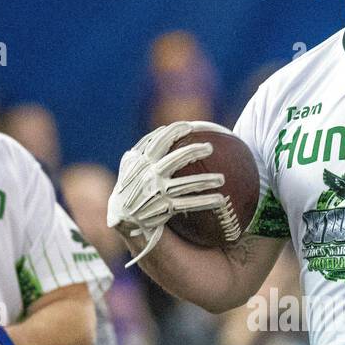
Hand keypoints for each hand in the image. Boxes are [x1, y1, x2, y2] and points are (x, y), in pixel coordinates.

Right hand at [107, 121, 228, 265]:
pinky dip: (204, 202)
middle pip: (174, 159)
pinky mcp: (163, 208)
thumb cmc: (129, 188)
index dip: (174, 131)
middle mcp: (148, 175)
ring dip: (204, 181)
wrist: (122, 217)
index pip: (158, 141)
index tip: (190, 126)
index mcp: (140, 161)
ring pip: (184, 184)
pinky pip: (187, 204)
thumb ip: (144, 151)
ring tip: (222, 179)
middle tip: (210, 148)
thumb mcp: (130, 166)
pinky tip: (220, 200)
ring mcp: (156, 192)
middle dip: (193, 151)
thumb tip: (162, 132)